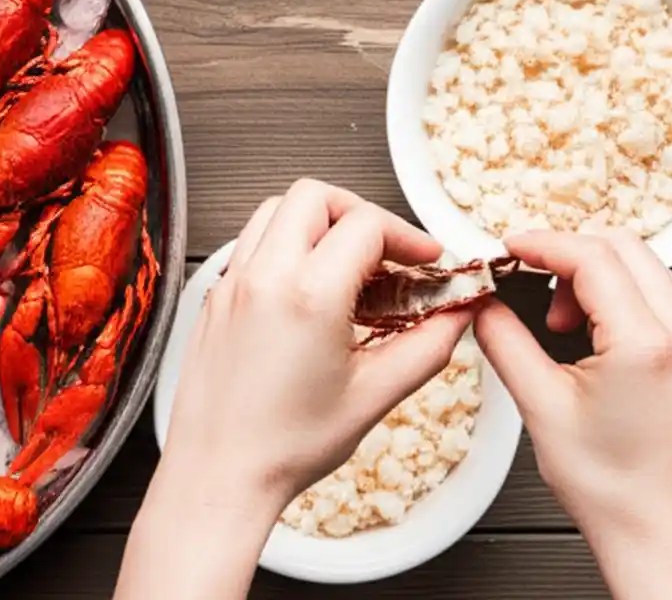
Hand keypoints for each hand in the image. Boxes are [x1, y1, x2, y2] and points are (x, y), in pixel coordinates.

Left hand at [165, 179, 474, 505]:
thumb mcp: (375, 396)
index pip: (366, 224)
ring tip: (347, 269)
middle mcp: (263, 277)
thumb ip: (427, 347)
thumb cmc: (285, 446)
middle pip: (315, 196)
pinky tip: (308, 292)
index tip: (425, 261)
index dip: (408, 236)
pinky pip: (251, 245)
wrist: (219, 475)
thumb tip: (457, 315)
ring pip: (276, 212)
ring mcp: (231, 284)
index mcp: (307, 294)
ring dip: (318, 224)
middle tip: (386, 253)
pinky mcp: (214, 299)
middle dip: (359, 213)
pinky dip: (285, 247)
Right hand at [475, 230, 671, 599]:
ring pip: (646, 268)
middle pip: (626, 248)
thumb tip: (483, 305)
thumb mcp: (539, 407)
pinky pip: (662, 297)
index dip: (542, 244)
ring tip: (560, 323)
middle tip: (529, 283)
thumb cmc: (609, 487)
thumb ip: (505, 342)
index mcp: (647, 344)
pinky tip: (591, 334)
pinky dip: (620, 297)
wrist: (657, 535)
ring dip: (596, 276)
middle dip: (569, 255)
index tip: (509, 249)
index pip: (593, 257)